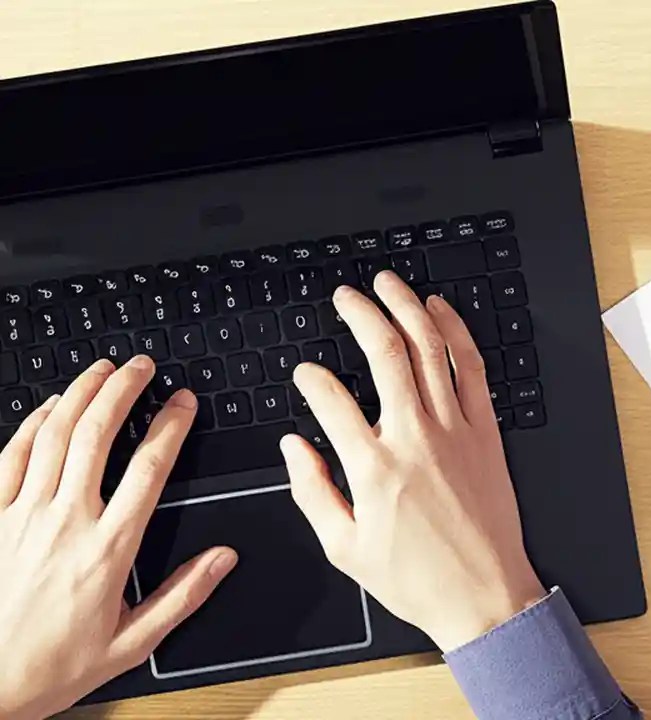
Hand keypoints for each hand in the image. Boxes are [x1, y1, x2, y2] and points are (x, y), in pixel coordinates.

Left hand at [0, 357, 235, 719]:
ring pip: (53, 436)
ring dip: (79, 395)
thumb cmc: (50, 667)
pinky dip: (31, 425)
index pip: (147, 469)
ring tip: (102, 370)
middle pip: (96, 436)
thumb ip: (182, 597)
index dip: (169, 426)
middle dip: (123, 391)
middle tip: (141, 366)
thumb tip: (222, 560)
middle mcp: (65, 524)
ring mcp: (22, 517)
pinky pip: (10, 457)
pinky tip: (48, 408)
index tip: (182, 403)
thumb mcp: (131, 644)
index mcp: (107, 550)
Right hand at [284, 273, 544, 650]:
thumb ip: (312, 491)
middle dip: (359, 313)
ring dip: (407, 308)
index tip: (305, 373)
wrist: (483, 595)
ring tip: (388, 285)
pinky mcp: (486, 432)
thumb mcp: (344, 548)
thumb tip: (294, 447)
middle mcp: (414, 439)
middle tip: (346, 296)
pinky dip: (456, 333)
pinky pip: (472, 368)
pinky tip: (440, 312)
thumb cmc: (417, 578)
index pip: (330, 400)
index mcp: (373, 469)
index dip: (311, 378)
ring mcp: (455, 430)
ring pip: (431, 349)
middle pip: (385, 353)